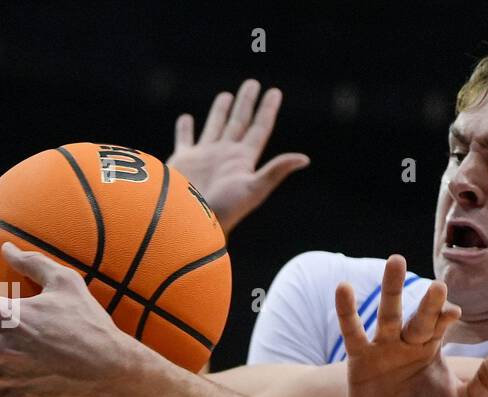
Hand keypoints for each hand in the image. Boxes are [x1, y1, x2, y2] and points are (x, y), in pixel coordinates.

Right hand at [167, 79, 309, 234]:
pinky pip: (185, 139)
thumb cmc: (224, 210)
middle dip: (246, 103)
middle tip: (252, 83)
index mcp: (243, 159)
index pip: (259, 128)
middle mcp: (226, 155)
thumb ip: (276, 171)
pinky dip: (184, 128)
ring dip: (220, 111)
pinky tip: (186, 118)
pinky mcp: (183, 161)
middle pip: (239, 122)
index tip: (274, 91)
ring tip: (226, 95)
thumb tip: (304, 159)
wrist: (190, 223)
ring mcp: (205, 158)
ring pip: (215, 126)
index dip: (267, 110)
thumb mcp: (254, 189)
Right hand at [338, 254, 487, 396]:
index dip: (445, 316)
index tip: (453, 311)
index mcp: (432, 349)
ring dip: (392, 288)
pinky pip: (353, 333)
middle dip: (428, 302)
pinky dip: (347, 311)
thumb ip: (483, 384)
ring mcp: (383, 348)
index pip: (441, 326)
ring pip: (388, 315)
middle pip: (419, 317)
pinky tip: (344, 288)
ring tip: (397, 260)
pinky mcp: (359, 360)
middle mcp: (409, 343)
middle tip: (438, 285)